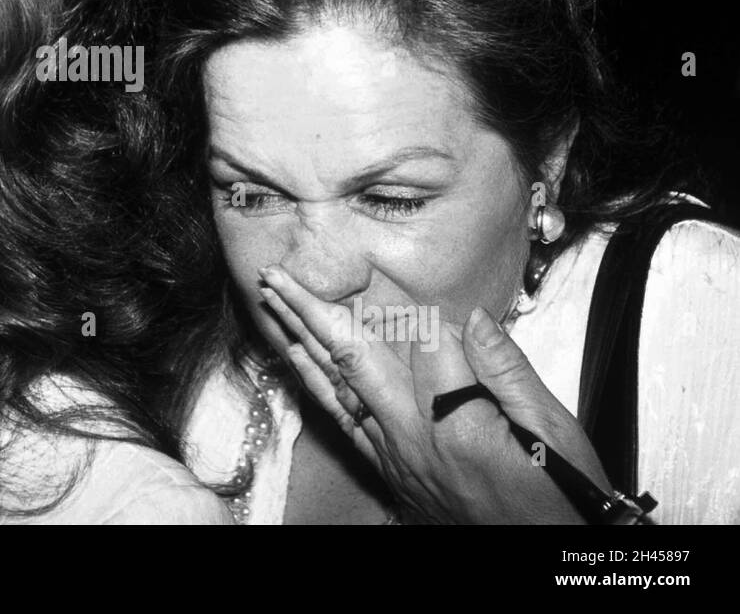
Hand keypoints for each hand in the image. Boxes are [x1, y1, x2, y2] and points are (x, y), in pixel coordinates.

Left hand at [258, 264, 613, 523]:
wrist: (540, 557)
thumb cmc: (559, 499)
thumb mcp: (553, 431)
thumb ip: (507, 369)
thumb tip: (472, 317)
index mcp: (459, 422)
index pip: (425, 340)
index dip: (426, 311)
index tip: (425, 294)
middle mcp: (414, 438)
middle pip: (354, 357)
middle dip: (312, 310)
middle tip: (277, 274)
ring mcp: (397, 456)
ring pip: (337, 384)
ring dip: (301, 338)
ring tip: (272, 302)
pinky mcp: (391, 470)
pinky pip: (342, 418)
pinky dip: (317, 382)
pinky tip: (297, 357)